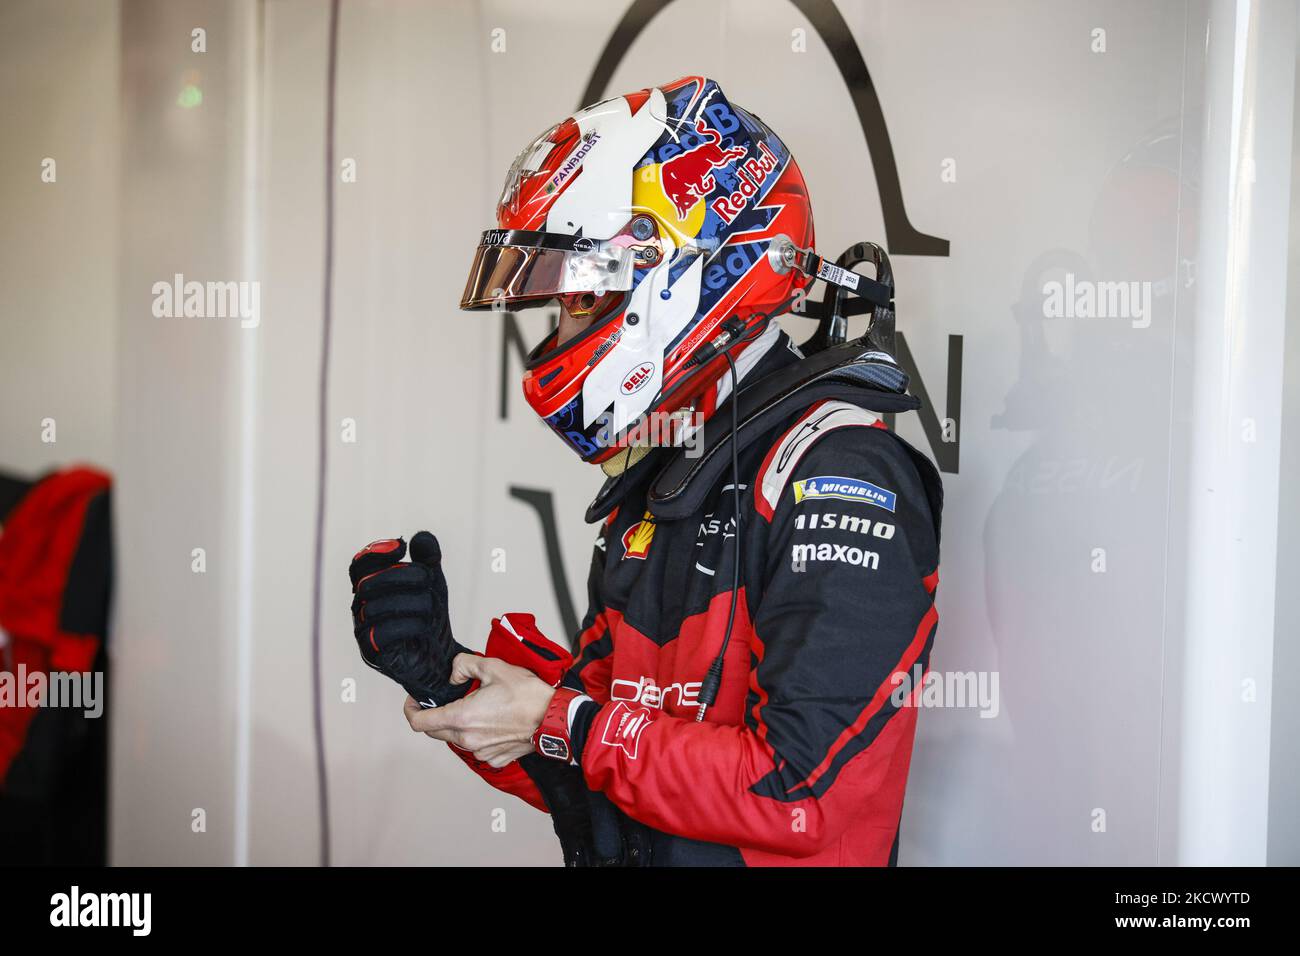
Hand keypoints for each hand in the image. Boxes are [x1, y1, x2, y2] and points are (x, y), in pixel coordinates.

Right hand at [349, 532, 470, 707]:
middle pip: (370, 583)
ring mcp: (362, 631)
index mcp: (370, 589)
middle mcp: (360, 608)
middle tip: (431, 583)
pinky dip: (408, 624)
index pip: (359, 565)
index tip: (401, 546)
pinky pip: (381, 632)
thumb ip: (428, 557)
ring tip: (432, 609)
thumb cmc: (431, 616)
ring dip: (414, 603)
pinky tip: (424, 624)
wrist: (440, 656)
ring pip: (377, 606)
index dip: (375, 553)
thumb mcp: (434, 581)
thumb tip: (419, 537)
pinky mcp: (372, 654)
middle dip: (406, 578)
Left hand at [405, 654, 555, 766]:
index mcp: (462, 718)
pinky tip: (492, 721)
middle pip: (434, 732)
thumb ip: (464, 665)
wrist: (554, 719)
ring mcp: (480, 752)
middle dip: (433, 715)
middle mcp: (467, 740)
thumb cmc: (528, 696)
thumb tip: (454, 674)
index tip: (414, 701)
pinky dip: (477, 735)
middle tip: (446, 699)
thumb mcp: (494, 667)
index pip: (419, 722)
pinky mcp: (494, 758)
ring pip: (456, 739)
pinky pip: (475, 747)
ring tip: (476, 707)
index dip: (410, 710)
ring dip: (458, 725)